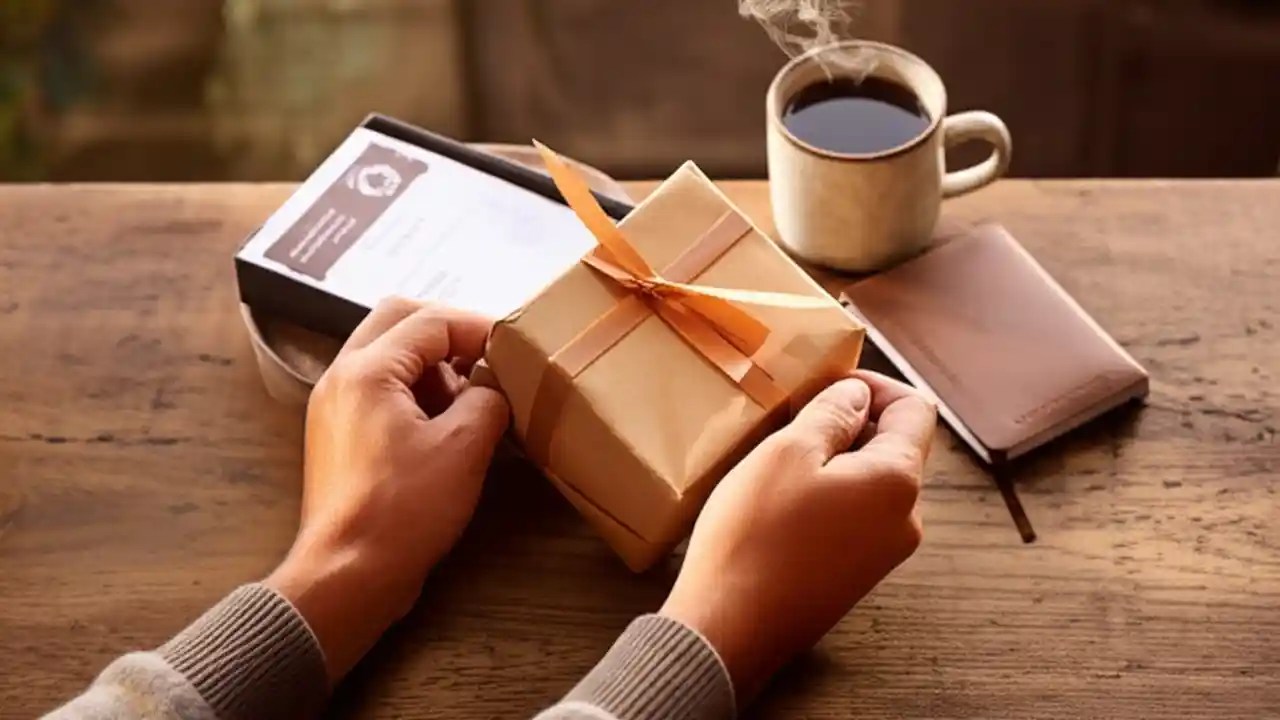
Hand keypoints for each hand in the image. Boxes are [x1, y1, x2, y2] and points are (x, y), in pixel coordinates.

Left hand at [265, 298, 508, 679]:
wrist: (347, 576)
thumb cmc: (403, 512)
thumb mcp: (464, 448)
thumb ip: (488, 400)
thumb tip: (495, 386)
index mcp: (367, 371)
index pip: (430, 321)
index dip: (479, 327)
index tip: (513, 348)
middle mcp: (341, 377)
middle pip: (399, 321)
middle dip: (449, 334)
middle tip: (489, 359)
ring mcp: (334, 406)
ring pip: (388, 355)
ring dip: (433, 365)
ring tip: (470, 400)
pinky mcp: (339, 435)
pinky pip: (380, 390)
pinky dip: (415, 393)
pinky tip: (445, 427)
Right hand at [660, 371, 935, 697]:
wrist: (729, 627)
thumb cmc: (756, 534)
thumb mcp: (788, 452)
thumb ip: (831, 414)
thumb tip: (857, 397)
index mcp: (898, 482)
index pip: (916, 409)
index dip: (874, 385)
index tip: (827, 385)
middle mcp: (905, 521)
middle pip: (895, 447)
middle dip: (851, 423)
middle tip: (794, 419)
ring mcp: (882, 555)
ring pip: (869, 484)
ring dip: (834, 461)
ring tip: (780, 462)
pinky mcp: (853, 578)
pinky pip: (852, 518)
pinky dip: (826, 497)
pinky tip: (779, 504)